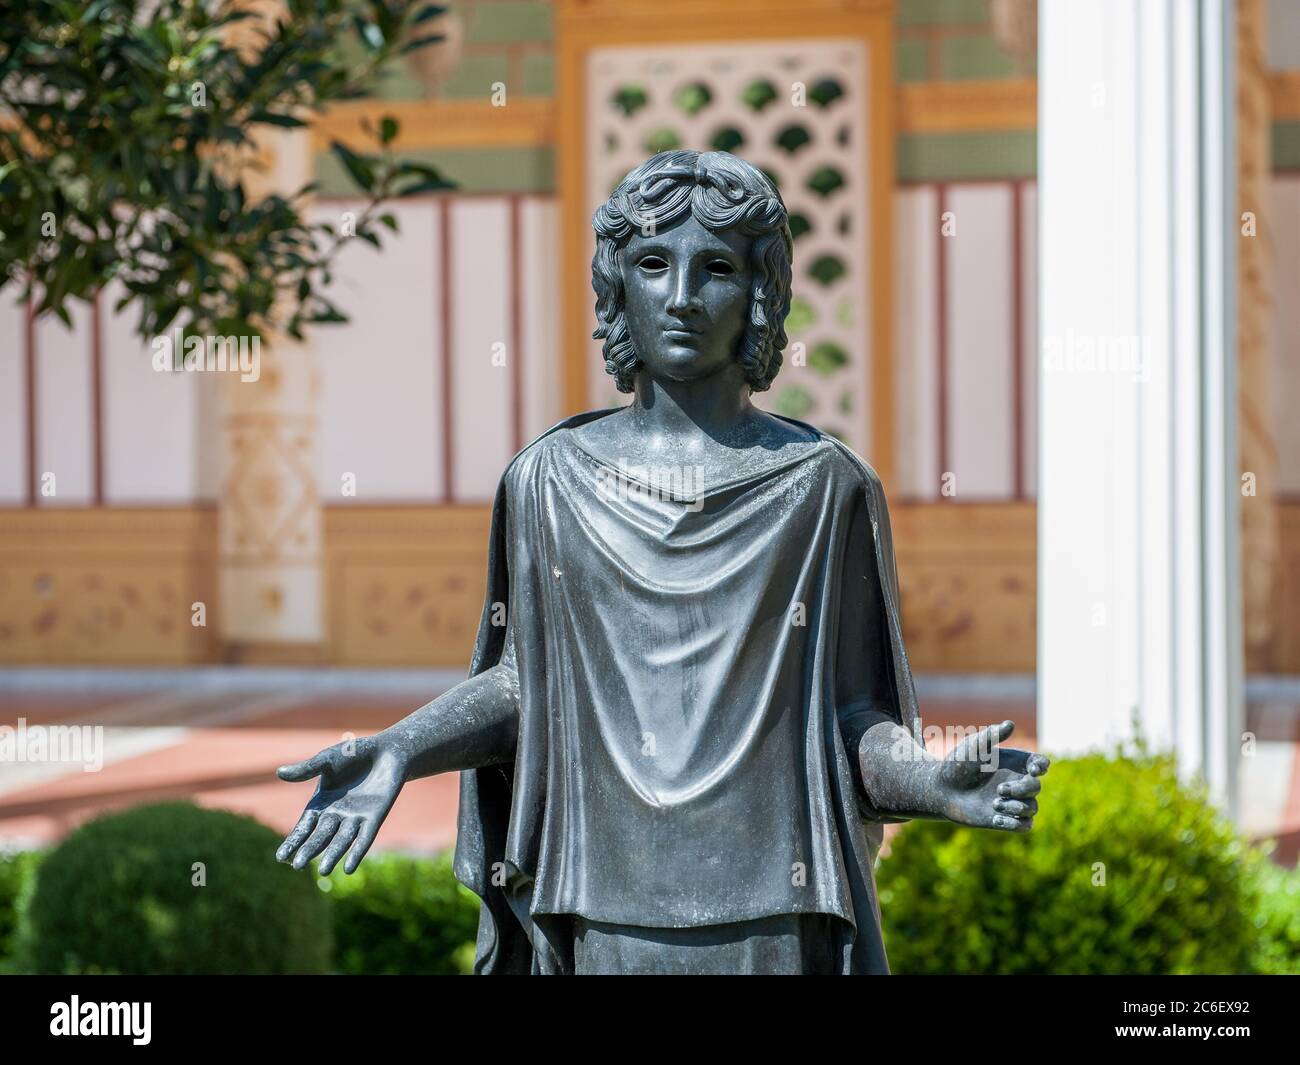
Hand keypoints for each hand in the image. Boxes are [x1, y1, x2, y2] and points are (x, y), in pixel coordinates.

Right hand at [275, 735, 405, 874]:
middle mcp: (336, 815)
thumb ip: (306, 769)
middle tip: (297, 866)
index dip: (294, 841)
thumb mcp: (327, 760)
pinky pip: (364, 838)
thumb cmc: (354, 753)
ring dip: (333, 855)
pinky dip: (357, 852)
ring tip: (323, 871)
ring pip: (341, 841)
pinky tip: (348, 868)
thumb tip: (279, 772)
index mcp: (321, 804)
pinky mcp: (374, 819)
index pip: (304, 827)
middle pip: (320, 836)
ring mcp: (355, 818)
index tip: (280, 858)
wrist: (386, 751)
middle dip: (309, 850)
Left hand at [937, 720, 1048, 831]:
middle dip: (1022, 789)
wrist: (941, 788)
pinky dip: (1015, 824)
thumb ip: (992, 736)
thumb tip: (1011, 723)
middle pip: (1036, 787)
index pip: (1039, 763)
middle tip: (999, 790)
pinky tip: (995, 817)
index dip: (1042, 766)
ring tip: (994, 804)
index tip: (1033, 769)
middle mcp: (1016, 782)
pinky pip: (1024, 826)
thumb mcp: (973, 746)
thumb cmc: (957, 763)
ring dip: (1017, 807)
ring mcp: (1011, 801)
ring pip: (1032, 808)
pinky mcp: (1004, 819)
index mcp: (1013, 763)